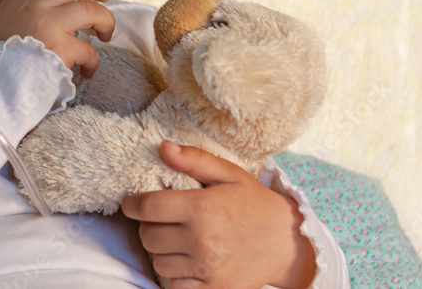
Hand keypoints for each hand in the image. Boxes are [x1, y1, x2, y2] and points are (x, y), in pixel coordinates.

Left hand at [120, 141, 316, 288]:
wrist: (289, 245)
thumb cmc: (256, 205)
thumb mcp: (228, 174)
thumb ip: (194, 159)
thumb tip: (164, 147)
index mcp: (202, 208)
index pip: (148, 207)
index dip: (132, 204)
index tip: (131, 203)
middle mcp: (202, 240)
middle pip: (148, 236)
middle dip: (148, 225)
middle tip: (161, 219)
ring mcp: (207, 269)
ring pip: (158, 261)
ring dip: (161, 250)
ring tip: (177, 239)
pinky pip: (174, 284)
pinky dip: (175, 273)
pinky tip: (187, 259)